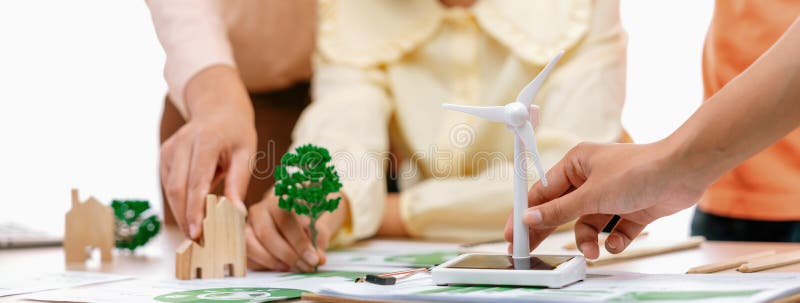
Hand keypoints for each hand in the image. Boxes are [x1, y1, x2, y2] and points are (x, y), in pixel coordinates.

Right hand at [160, 65, 255, 239]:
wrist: (217, 108)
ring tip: (194, 232)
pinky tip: (190, 214)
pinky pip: (168, 184)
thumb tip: (235, 213)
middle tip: (196, 240)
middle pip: (177, 188)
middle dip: (185, 217)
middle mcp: (183, 144)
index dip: (195, 209)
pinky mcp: (165, 156)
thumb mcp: (246, 153)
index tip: (197, 232)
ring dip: (180, 212)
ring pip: (169, 189)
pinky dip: (178, 201)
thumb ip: (239, 183)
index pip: (196, 181)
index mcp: (206, 142)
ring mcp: (170, 149)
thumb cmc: (236, 132)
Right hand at [246, 189, 348, 271]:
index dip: (299, 242)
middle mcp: (259, 210)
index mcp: (278, 200)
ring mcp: (246, 226)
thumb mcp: (315, 228)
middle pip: (266, 234)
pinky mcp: (241, 242)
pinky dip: (263, 265)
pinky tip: (280, 266)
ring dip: (272, 261)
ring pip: (250, 245)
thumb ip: (317, 241)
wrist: (290, 220)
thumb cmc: (304, 223)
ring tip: (291, 268)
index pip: (286, 220)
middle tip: (305, 267)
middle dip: (287, 254)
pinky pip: (247, 256)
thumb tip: (318, 259)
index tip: (313, 259)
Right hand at [504, 140, 706, 258]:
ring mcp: (612, 194)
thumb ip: (559, 210)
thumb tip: (530, 217)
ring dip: (588, 239)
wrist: (684, 170)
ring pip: (588, 224)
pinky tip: (616, 243)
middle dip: (551, 229)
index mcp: (576, 165)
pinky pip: (614, 230)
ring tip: (593, 250)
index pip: (542, 192)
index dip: (526, 213)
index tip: (514, 234)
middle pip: (562, 209)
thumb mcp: (592, 195)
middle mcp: (591, 178)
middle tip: (533, 250)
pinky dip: (614, 240)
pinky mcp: (632, 209)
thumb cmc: (639, 170)